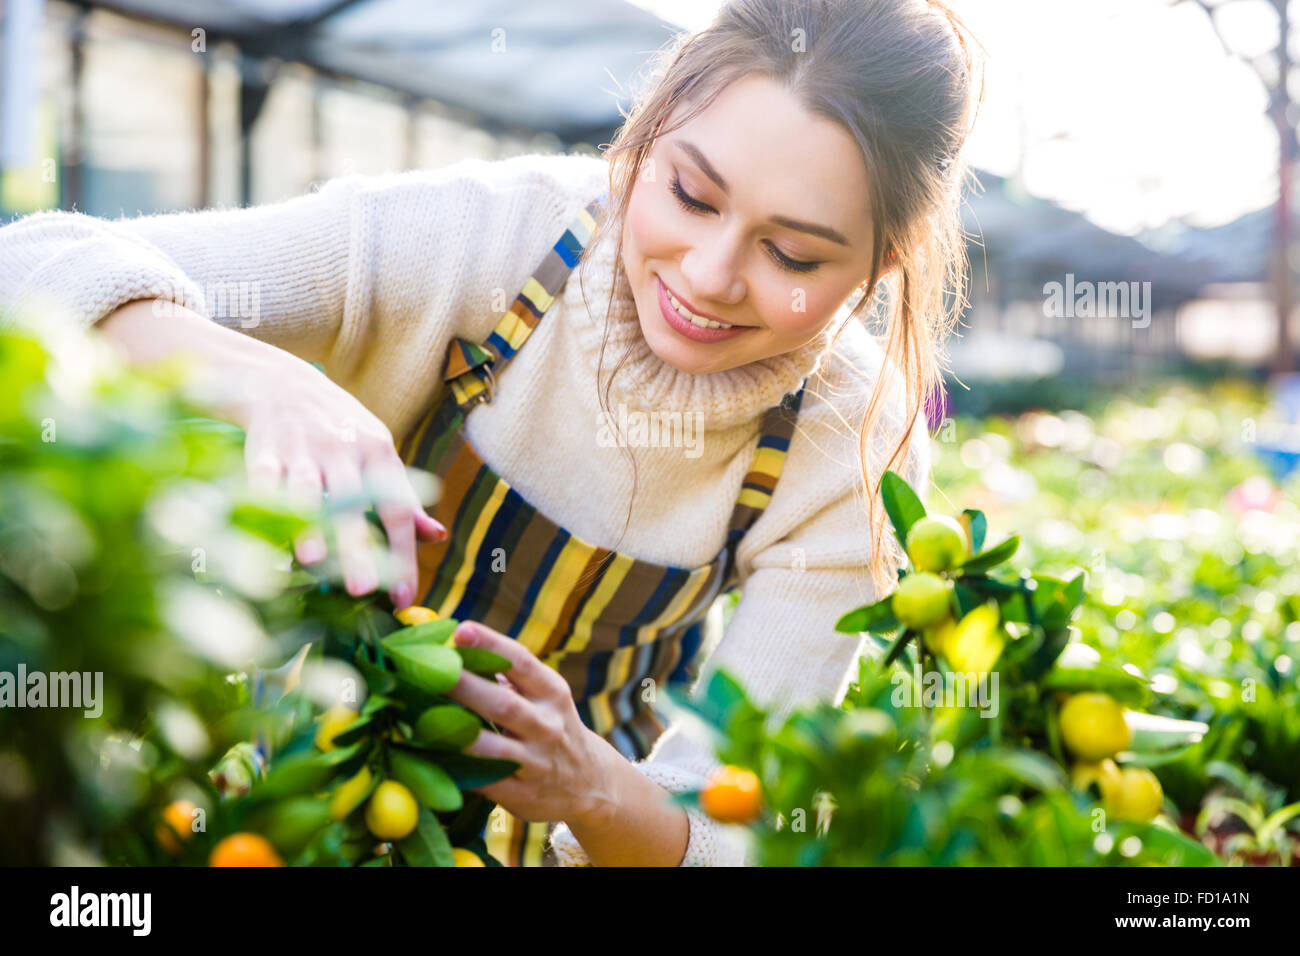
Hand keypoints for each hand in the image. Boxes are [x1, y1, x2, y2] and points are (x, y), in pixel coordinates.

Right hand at [238, 348, 445, 607]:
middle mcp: (343, 449)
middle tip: (363, 589)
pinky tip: (262, 538)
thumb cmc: (340, 430)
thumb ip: (404, 497)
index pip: (397, 507)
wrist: (284, 384)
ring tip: (313, 562)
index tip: (404, 596)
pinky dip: (263, 507)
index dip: (403, 553)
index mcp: (378, 452)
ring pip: (307, 490)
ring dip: (309, 525)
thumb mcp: (377, 452)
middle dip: (358, 547)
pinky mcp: (263, 449)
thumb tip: (437, 536)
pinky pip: (263, 481)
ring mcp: (302, 448)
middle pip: (354, 503)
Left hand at [446, 620, 617, 826]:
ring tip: (420, 718)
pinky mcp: (523, 795)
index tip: (461, 630)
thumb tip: (455, 645)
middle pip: (503, 704)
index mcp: (552, 693)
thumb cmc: (552, 726)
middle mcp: (548, 726)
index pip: (521, 662)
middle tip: (430, 671)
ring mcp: (536, 763)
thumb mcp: (545, 697)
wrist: (591, 782)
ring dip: (456, 734)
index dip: (491, 644)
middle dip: (465, 687)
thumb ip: (510, 676)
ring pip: (492, 749)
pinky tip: (431, 759)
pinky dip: (458, 771)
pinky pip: (485, 782)